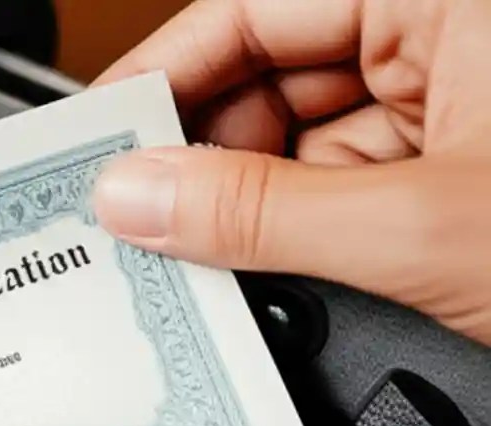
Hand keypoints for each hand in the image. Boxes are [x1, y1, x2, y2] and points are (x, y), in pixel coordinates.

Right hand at [91, 0, 490, 345]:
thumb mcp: (420, 227)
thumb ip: (262, 212)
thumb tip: (139, 196)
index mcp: (444, 1)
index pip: (253, 12)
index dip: (164, 75)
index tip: (99, 137)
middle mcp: (445, 39)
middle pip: (271, 82)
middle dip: (205, 159)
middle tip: (139, 217)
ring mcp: (455, 105)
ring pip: (302, 144)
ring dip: (250, 208)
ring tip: (199, 259)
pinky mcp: (456, 172)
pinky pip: (345, 188)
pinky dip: (298, 233)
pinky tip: (261, 271)